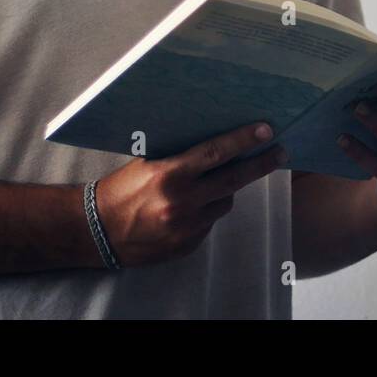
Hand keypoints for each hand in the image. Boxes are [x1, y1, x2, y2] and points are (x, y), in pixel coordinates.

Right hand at [94, 122, 287, 267]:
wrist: (96, 231)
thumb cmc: (120, 189)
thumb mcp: (149, 163)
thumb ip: (181, 156)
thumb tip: (217, 142)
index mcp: (170, 175)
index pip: (217, 153)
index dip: (244, 140)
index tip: (267, 130)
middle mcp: (181, 202)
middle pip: (234, 179)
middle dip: (261, 164)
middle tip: (280, 152)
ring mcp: (186, 227)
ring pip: (224, 203)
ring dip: (225, 190)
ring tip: (210, 183)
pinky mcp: (187, 246)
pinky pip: (209, 223)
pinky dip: (206, 212)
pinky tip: (189, 209)